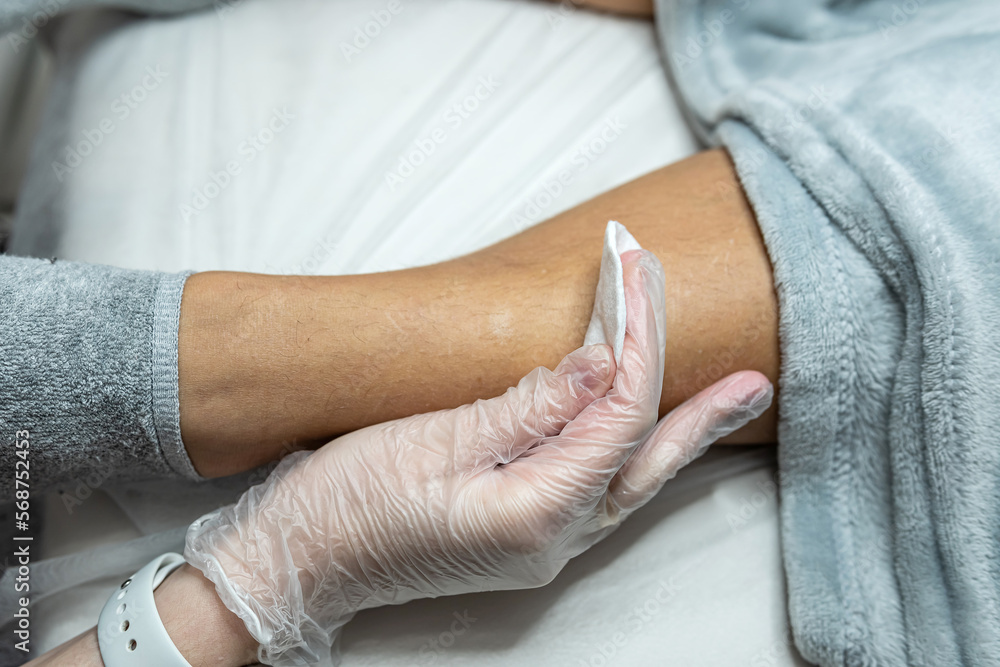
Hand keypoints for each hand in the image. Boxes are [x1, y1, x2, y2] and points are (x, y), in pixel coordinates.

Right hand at [185, 250, 772, 665]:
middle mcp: (553, 539)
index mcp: (534, 515)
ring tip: (726, 398)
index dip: (635, 337)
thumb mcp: (433, 443)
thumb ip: (529, 408)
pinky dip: (626, 444)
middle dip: (698, 410)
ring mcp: (540, 542)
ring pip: (629, 478)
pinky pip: (595, 483)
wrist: (296, 563)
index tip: (636, 267)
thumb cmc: (347, 505)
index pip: (616, 415)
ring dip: (676, 430)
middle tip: (753, 378)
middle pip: (645, 459)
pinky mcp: (521, 529)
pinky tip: (642, 426)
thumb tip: (606, 367)